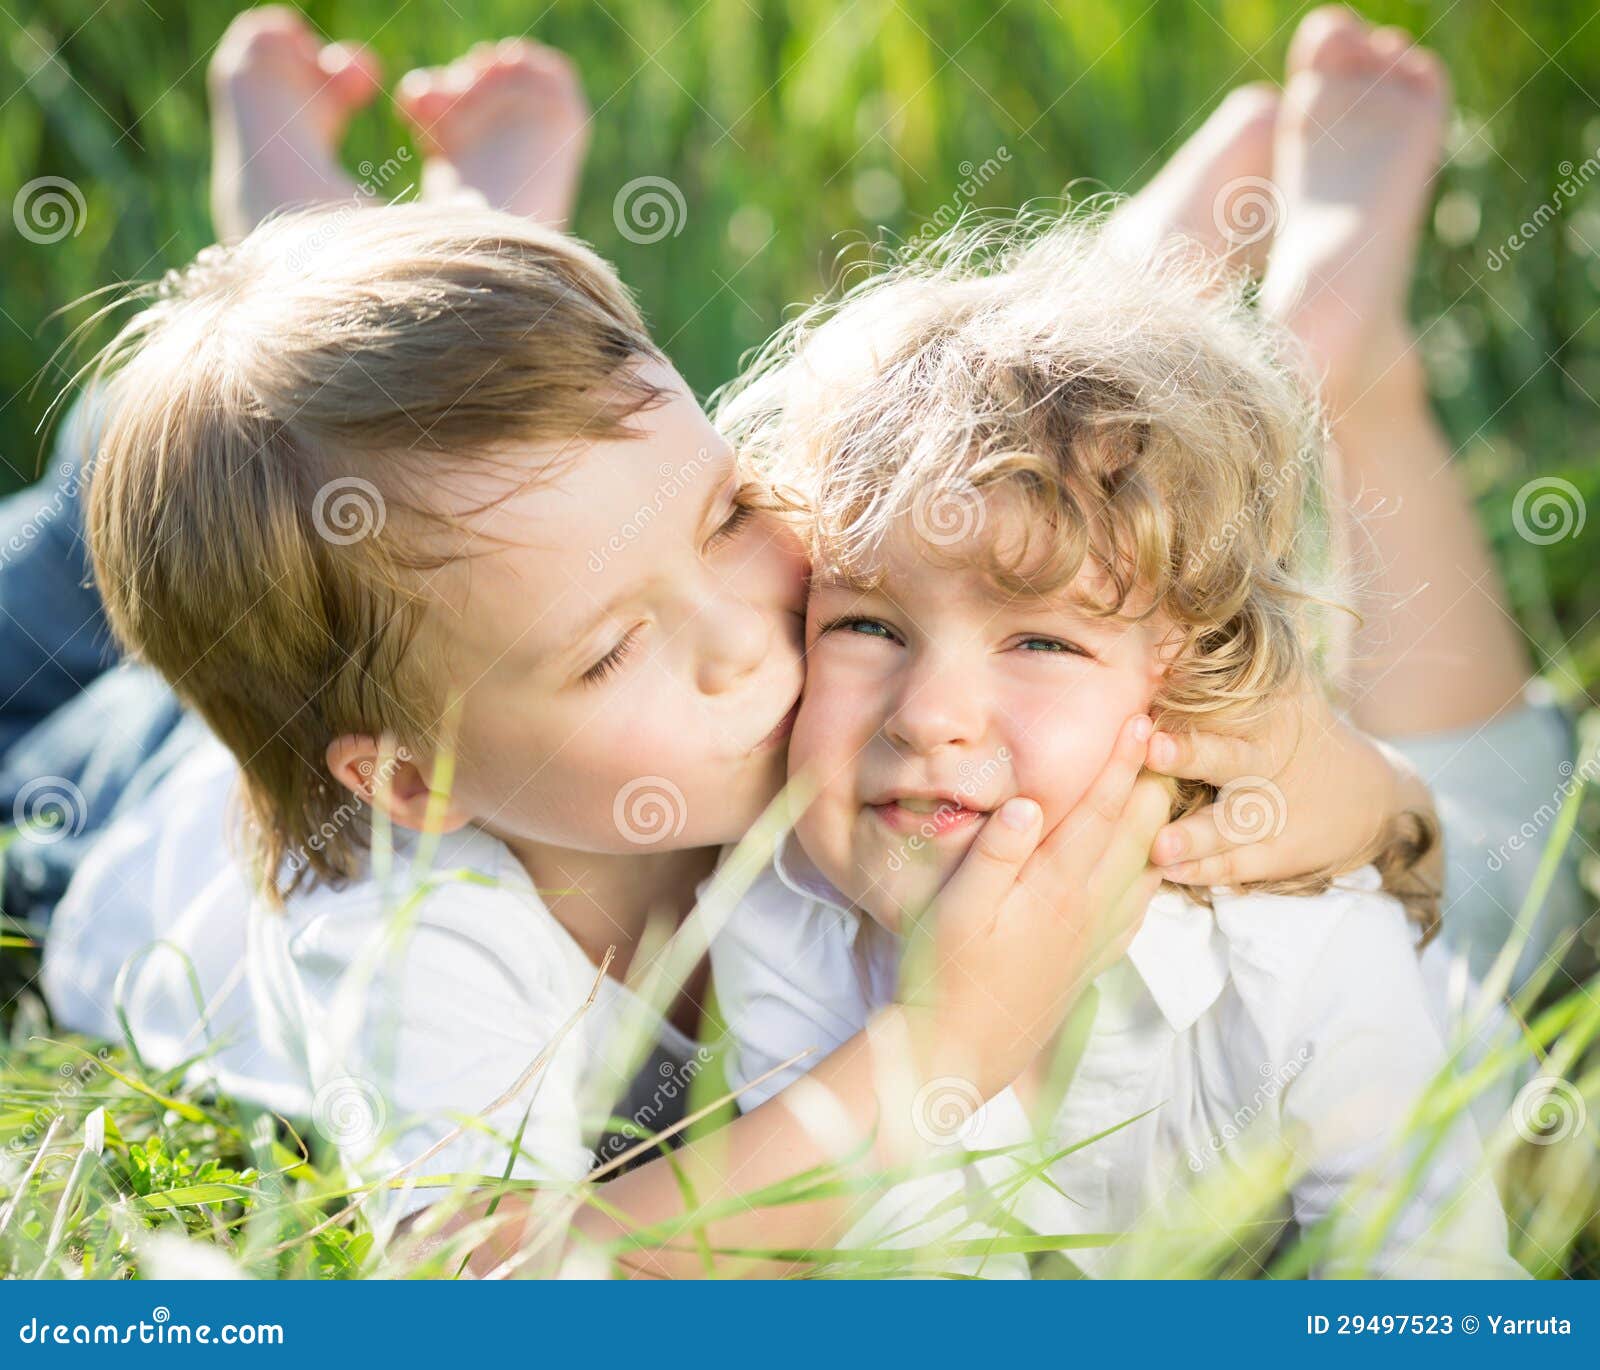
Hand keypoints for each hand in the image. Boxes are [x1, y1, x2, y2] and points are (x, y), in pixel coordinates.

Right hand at [914, 713, 1167, 1097]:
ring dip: (1161, 827)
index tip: (1143, 722)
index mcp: (1053, 889)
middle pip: (1137, 836)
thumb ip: (993, 853)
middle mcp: (1085, 911)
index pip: (1099, 812)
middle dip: (1156, 783)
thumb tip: (1028, 800)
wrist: (957, 1053)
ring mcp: (1092, 939)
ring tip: (1169, 790)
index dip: (1122, 763)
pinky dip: (1151, 879)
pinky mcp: (1088, 963)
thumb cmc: (942, 976)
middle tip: (1173, 739)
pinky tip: (1150, 868)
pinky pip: (1135, 912)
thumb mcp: (954, 909)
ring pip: (1144, 871)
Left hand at [1144, 677, 1430, 886]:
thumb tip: (1186, 609)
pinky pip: (1240, 864)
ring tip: (1160, 847)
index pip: (1227, 701)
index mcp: (1266, 714)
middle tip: (1153, 749)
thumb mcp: (1286, 688)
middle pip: (1228, 755)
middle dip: (1190, 752)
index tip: (1155, 691)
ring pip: (1231, 824)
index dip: (1192, 696)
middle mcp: (1269, 760)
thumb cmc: (1299, 731)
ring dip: (1195, 835)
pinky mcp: (1280, 852)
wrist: (1373, 794)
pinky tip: (1173, 874)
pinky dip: (1208, 870)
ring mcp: (1276, 811)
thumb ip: (1239, 657)